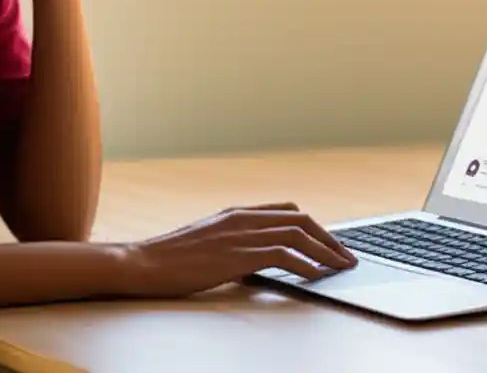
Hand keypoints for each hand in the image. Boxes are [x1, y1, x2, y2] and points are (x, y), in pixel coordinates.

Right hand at [110, 203, 358, 298]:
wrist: (141, 263)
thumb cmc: (169, 259)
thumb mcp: (207, 242)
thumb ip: (233, 242)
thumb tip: (256, 258)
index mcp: (236, 213)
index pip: (286, 209)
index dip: (312, 225)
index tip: (328, 242)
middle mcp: (243, 218)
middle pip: (300, 219)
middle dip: (328, 238)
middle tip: (345, 257)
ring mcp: (240, 234)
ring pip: (298, 233)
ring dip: (325, 251)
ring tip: (341, 267)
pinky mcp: (237, 254)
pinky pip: (284, 254)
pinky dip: (306, 264)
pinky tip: (317, 277)